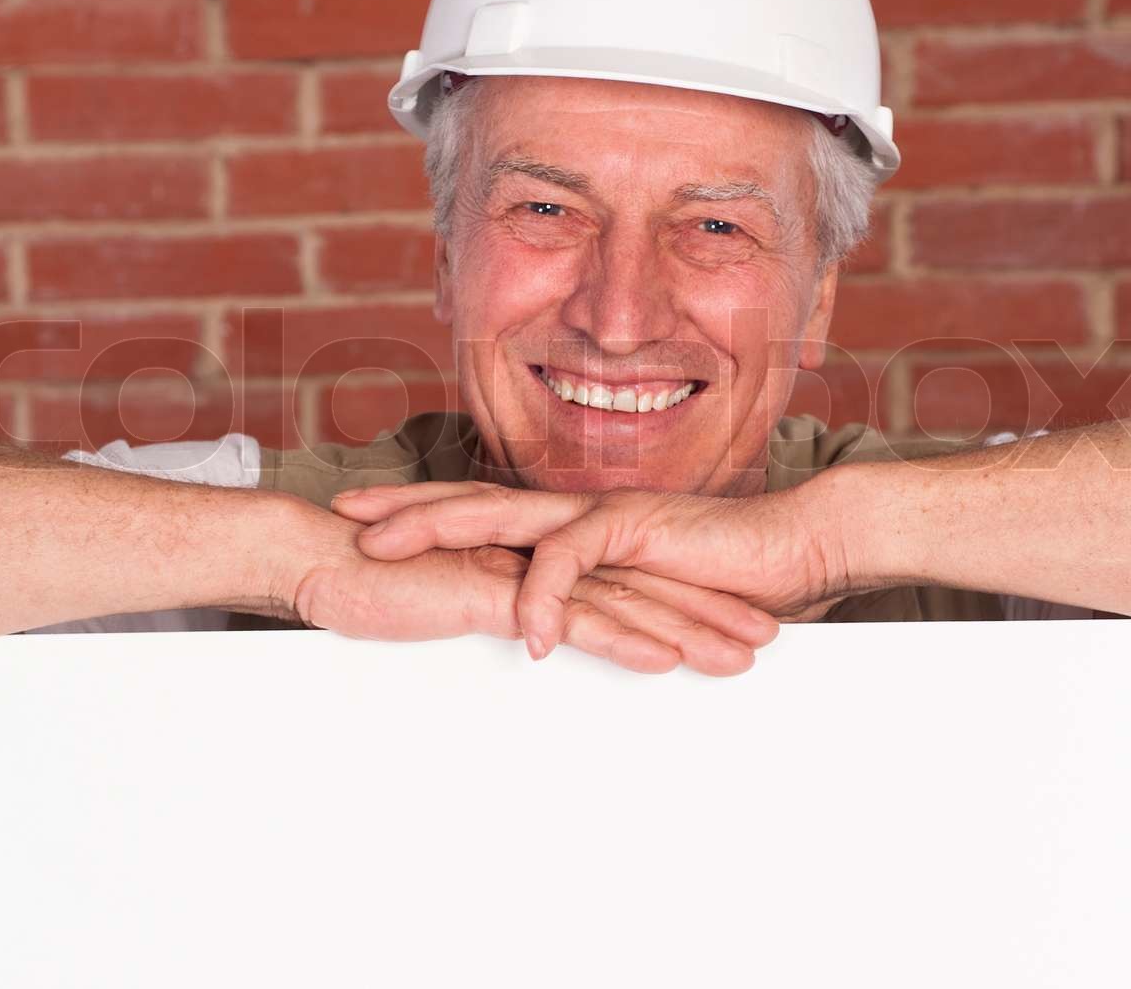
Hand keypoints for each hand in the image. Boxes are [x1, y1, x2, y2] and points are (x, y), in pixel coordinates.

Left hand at [330, 481, 846, 658]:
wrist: (789, 549)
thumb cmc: (717, 575)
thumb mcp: (635, 595)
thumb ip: (590, 602)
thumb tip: (550, 630)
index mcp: (568, 522)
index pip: (480, 512)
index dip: (421, 513)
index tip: (365, 520)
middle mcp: (573, 510)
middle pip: (470, 500)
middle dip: (403, 506)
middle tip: (341, 513)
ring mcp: (600, 514)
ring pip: (502, 515)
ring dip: (437, 530)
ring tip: (382, 551)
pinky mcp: (635, 531)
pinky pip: (574, 560)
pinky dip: (545, 594)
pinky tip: (525, 631)